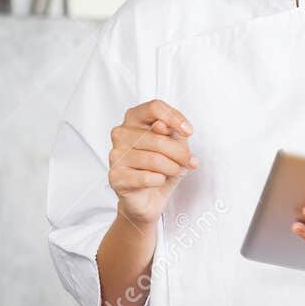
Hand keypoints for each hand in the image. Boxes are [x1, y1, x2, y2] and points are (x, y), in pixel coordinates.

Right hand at [109, 99, 196, 225]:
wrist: (150, 198)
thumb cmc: (163, 167)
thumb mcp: (176, 145)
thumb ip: (173, 132)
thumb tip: (162, 126)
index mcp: (134, 119)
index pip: (154, 107)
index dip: (175, 118)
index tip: (189, 132)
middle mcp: (120, 133)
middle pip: (158, 137)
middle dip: (180, 153)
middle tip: (188, 162)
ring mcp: (115, 155)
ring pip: (154, 159)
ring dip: (172, 168)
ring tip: (172, 171)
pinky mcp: (115, 177)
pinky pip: (148, 177)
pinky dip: (160, 180)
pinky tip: (158, 181)